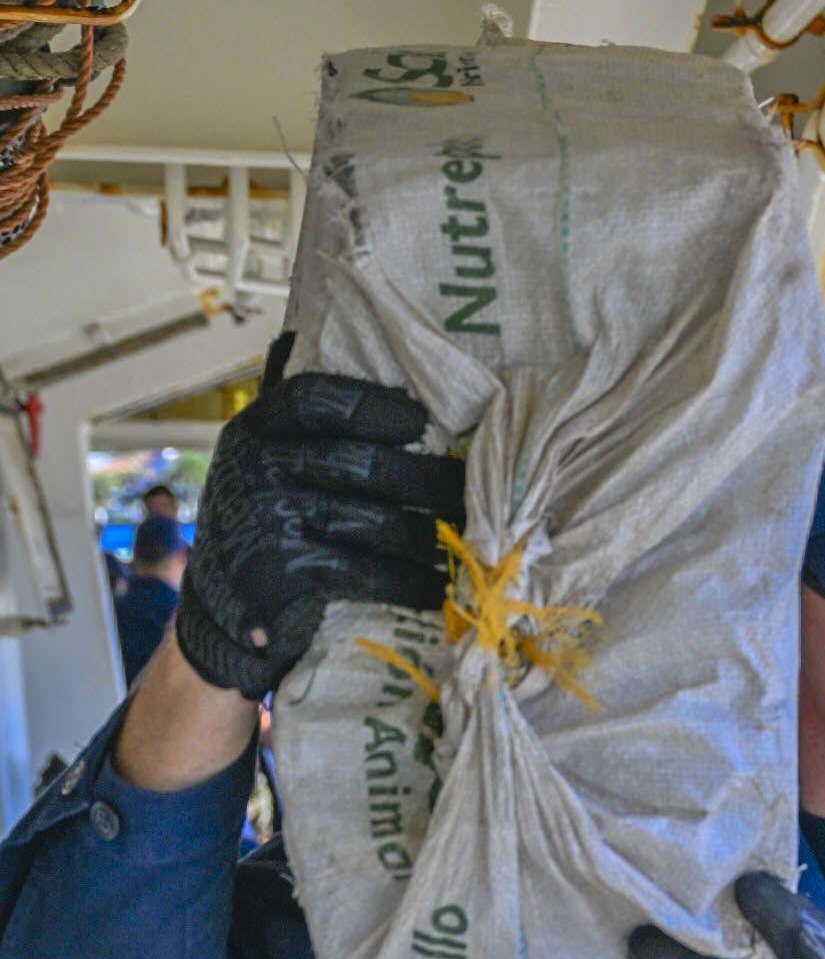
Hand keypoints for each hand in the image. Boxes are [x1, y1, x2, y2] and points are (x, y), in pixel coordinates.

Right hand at [174, 331, 469, 701]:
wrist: (218, 614)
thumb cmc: (260, 529)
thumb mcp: (261, 463)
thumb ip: (292, 417)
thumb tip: (315, 343)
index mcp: (255, 429)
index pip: (314, 399)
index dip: (372, 406)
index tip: (419, 419)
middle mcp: (256, 467)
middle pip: (358, 463)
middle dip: (426, 478)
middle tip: (472, 490)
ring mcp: (266, 521)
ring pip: (370, 520)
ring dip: (429, 534)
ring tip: (472, 540)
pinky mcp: (281, 573)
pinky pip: (362, 572)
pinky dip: (408, 582)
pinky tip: (439, 587)